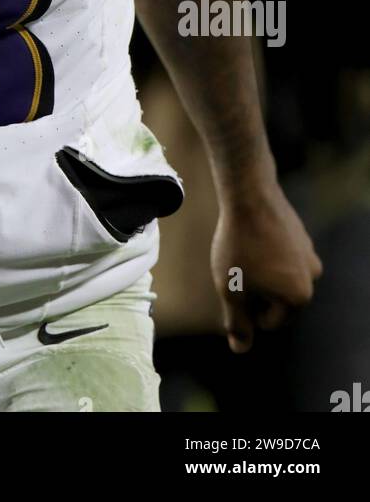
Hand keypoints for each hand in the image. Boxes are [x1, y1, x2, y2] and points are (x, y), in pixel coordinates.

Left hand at [211, 181, 322, 352]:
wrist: (249, 194)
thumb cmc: (238, 245)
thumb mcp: (231, 291)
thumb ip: (237, 324)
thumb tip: (240, 349)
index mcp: (299, 297)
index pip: (268, 322)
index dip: (244, 306)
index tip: (235, 282)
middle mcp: (312, 276)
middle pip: (275, 300)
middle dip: (254, 290)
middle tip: (236, 267)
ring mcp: (308, 253)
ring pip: (275, 276)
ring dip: (258, 271)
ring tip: (242, 250)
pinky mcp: (299, 234)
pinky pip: (277, 255)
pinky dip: (263, 252)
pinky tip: (250, 236)